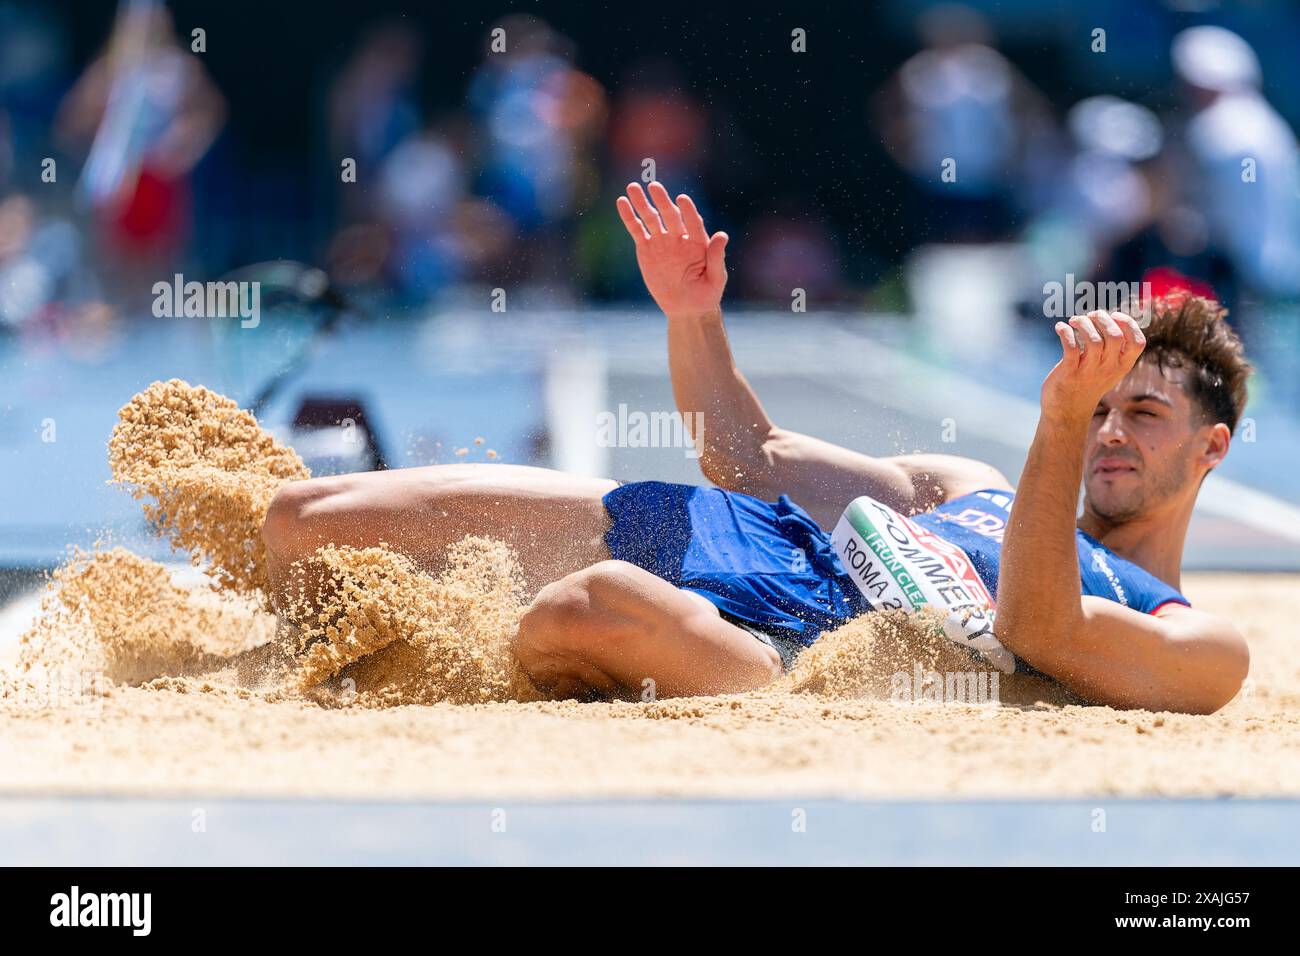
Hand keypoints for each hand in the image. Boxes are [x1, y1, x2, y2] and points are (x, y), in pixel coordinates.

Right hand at [615, 182, 727, 318]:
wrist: (686, 308)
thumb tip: (723, 235)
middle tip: (654, 187)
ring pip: (651, 218)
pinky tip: (622, 202)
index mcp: (698, 241)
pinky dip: (629, 216)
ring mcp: (662, 241)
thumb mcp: (715, 278)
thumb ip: (717, 257)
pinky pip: (637, 229)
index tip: (682, 200)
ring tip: (633, 187)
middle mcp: (679, 237)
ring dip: (642, 203)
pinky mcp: (646, 248)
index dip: (688, 211)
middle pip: (670, 214)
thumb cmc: (706, 295)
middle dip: (662, 201)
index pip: (692, 222)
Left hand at [1042, 310, 1145, 418]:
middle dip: (1102, 319)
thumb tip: (1107, 317)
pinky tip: (1060, 328)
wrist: (1067, 412)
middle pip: (1114, 336)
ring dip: (1083, 323)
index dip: (1129, 324)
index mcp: (1122, 366)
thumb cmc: (1087, 383)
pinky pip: (1070, 347)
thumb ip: (1112, 349)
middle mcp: (1108, 369)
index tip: (1114, 315)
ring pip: (1093, 340)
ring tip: (1074, 321)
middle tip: (1090, 316)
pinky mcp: (1069, 373)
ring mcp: (1088, 372)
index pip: (1137, 343)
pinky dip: (1065, 332)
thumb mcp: (1108, 369)